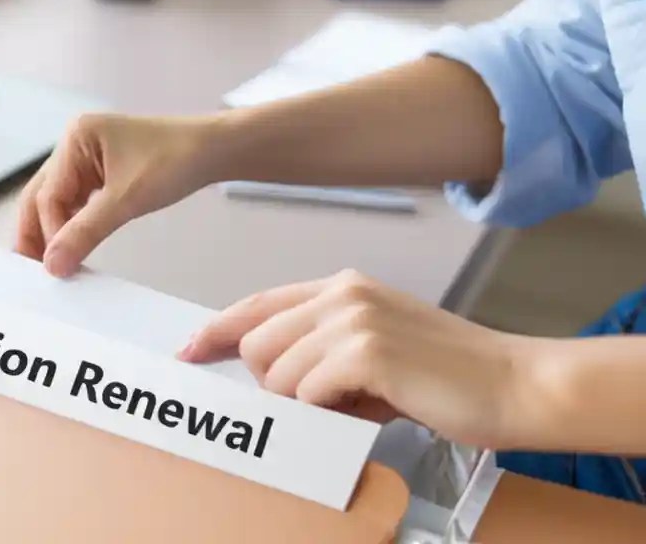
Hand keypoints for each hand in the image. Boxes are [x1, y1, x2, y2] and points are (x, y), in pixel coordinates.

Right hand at [16, 114, 216, 276]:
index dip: (48, 233)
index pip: (48, 194)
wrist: (214, 151)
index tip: (52, 266)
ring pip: (56, 202)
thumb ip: (86, 231)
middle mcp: (74, 144)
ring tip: (53, 265)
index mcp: (76, 137)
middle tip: (34, 271)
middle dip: (37, 233)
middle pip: (41, 196)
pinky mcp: (99, 173)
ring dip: (54, 232)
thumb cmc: (177, 159)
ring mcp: (85, 158)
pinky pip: (75, 203)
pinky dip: (72, 226)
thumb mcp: (127, 199)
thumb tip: (55, 261)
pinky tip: (73, 247)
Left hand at [178, 269, 531, 448]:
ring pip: (274, 372)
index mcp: (341, 287)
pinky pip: (306, 394)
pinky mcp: (365, 351)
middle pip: (253, 344)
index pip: (255, 304)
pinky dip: (330, 412)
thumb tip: (263, 373)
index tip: (189, 349)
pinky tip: (371, 406)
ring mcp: (352, 319)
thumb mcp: (372, 352)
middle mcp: (341, 293)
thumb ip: (319, 351)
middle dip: (273, 383)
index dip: (215, 329)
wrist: (512, 385)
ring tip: (356, 402)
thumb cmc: (444, 377)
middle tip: (324, 399)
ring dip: (305, 402)